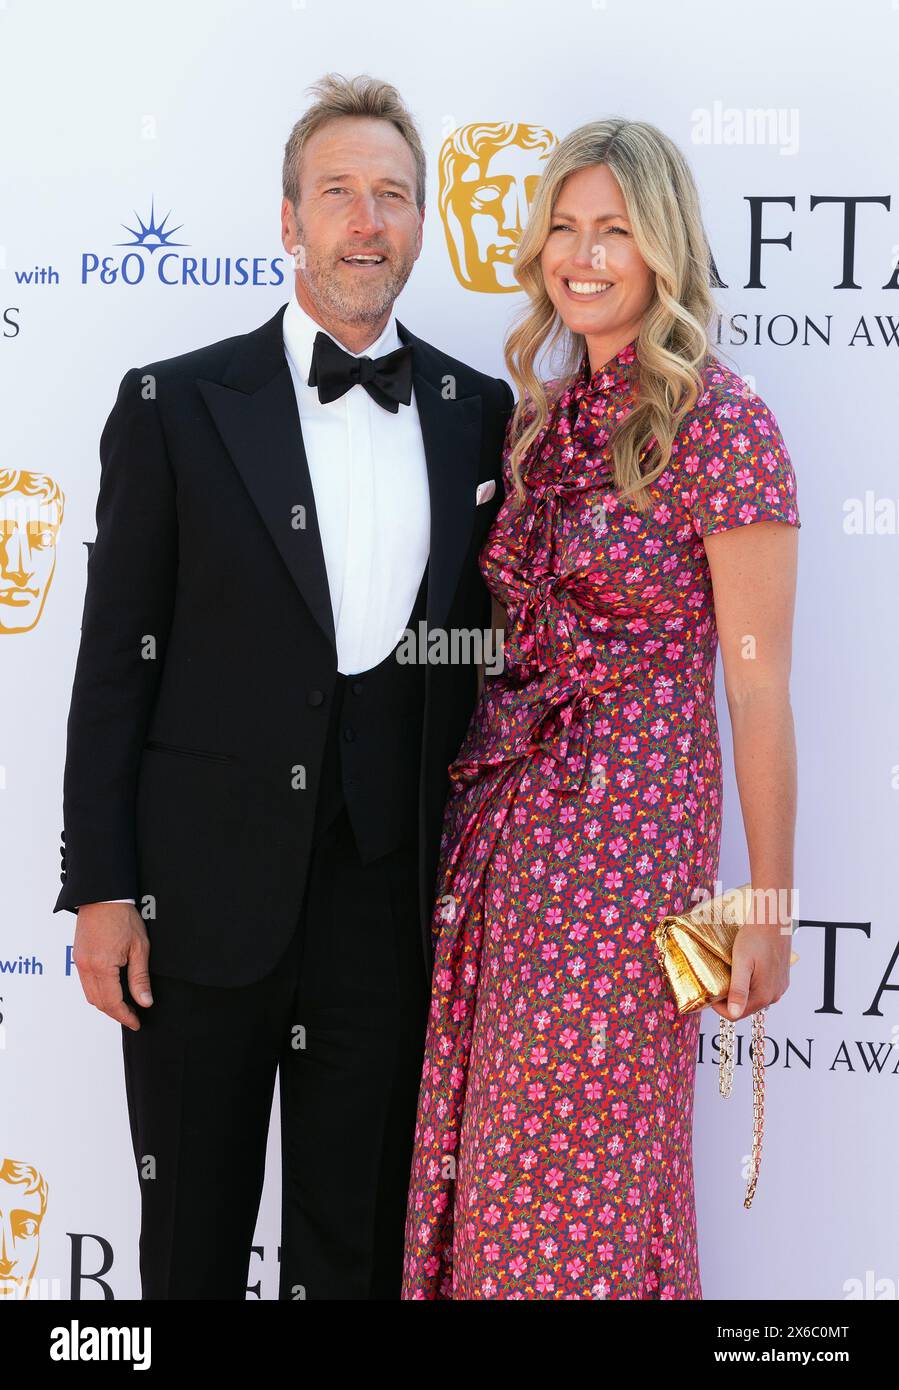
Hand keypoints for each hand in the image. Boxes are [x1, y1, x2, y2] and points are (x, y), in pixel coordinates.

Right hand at [72, 902, 151, 1030]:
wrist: (104, 896)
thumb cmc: (123, 916)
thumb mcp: (139, 948)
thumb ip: (140, 978)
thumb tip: (145, 1001)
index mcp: (102, 966)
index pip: (113, 1002)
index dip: (125, 1016)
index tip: (137, 1022)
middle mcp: (86, 967)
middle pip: (98, 1002)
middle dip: (116, 1013)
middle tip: (133, 1016)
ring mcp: (79, 962)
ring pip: (90, 994)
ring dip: (106, 1004)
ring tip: (125, 1005)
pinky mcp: (77, 956)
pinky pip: (85, 983)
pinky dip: (97, 991)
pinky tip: (112, 990)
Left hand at [708, 921, 792, 1021]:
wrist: (773, 918)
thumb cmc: (756, 936)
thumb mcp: (742, 962)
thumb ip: (738, 989)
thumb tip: (734, 1013)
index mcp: (764, 995)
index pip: (736, 1015)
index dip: (719, 1006)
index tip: (711, 991)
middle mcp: (775, 995)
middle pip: (745, 1008)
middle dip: (729, 999)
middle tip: (719, 980)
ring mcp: (779, 987)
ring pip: (754, 998)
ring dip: (740, 991)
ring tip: (731, 973)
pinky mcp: (781, 979)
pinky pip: (762, 989)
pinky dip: (751, 984)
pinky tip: (745, 970)